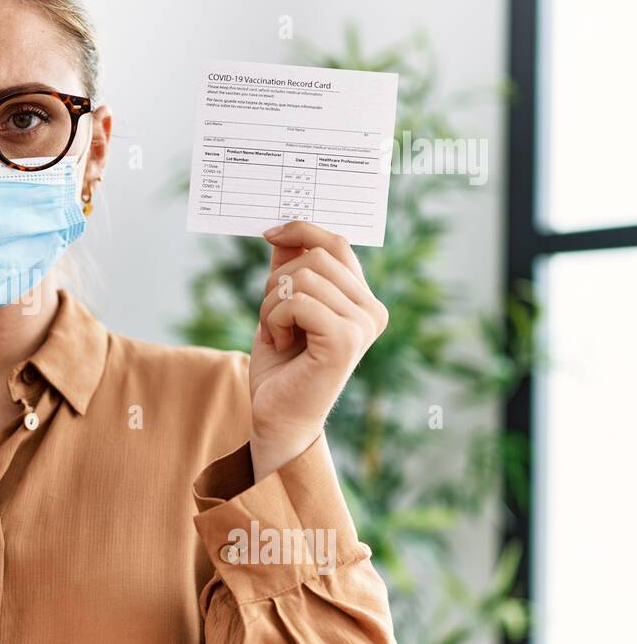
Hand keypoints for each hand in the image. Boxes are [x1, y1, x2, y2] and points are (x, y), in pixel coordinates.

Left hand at [246, 221, 387, 479]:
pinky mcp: (345, 340)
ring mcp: (363, 325)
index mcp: (363, 299)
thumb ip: (288, 268)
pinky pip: (297, 301)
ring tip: (277, 334)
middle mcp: (373, 310)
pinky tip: (281, 344)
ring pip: (303, 276)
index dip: (302, 229)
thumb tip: (283, 228)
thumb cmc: (281, 364)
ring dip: (272, 305)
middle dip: (277, 282)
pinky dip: (274, 319)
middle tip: (272, 318)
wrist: (276, 415)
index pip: (337, 243)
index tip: (270, 232)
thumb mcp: (281, 305)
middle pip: (316, 255)